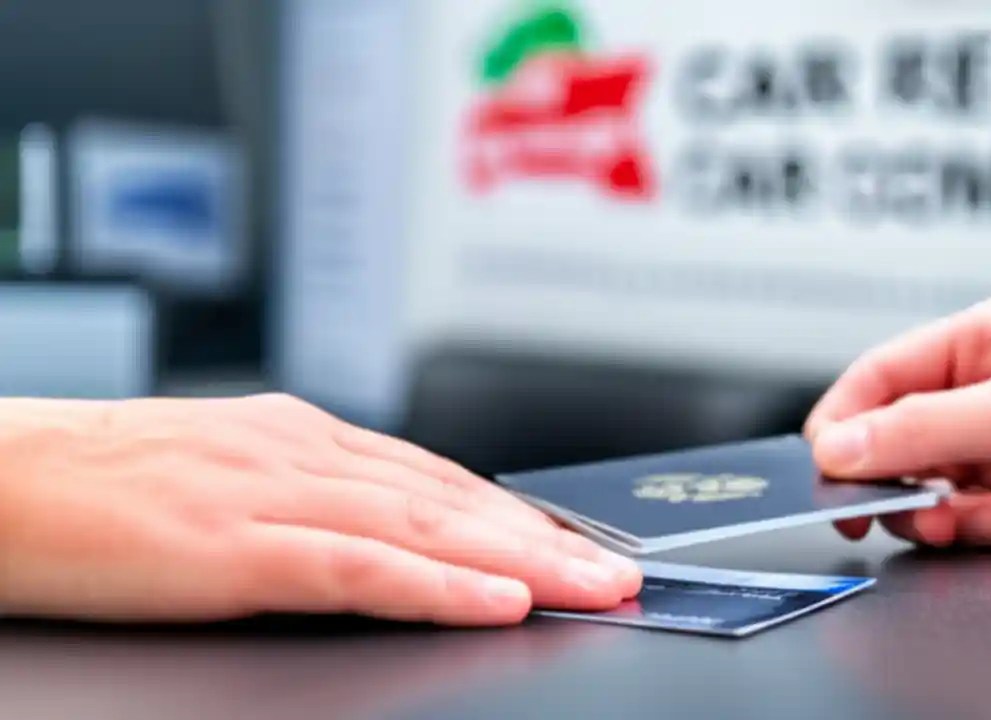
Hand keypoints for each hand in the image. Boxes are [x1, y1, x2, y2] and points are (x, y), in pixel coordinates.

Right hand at [0, 394, 640, 623]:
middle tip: (620, 571)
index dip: (515, 514)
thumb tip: (375, 520)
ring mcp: (273, 493)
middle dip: (545, 539)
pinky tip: (496, 601)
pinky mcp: (235, 546)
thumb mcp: (221, 471)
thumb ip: (301, 491)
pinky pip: (359, 567)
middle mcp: (303, 451)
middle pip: (452, 500)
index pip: (435, 476)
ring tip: (594, 588)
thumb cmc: (97, 482)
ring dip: (522, 560)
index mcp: (299, 436)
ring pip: (427, 528)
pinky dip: (437, 585)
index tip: (575, 542)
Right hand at [804, 296, 990, 546]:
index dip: (844, 426)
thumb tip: (838, 448)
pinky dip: (974, 526)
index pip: (876, 379)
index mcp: (976, 341)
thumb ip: (921, 431)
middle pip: (892, 441)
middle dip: (897, 481)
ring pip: (925, 486)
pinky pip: (963, 514)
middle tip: (908, 510)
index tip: (830, 474)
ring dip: (940, 511)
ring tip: (979, 517)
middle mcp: (981, 389)